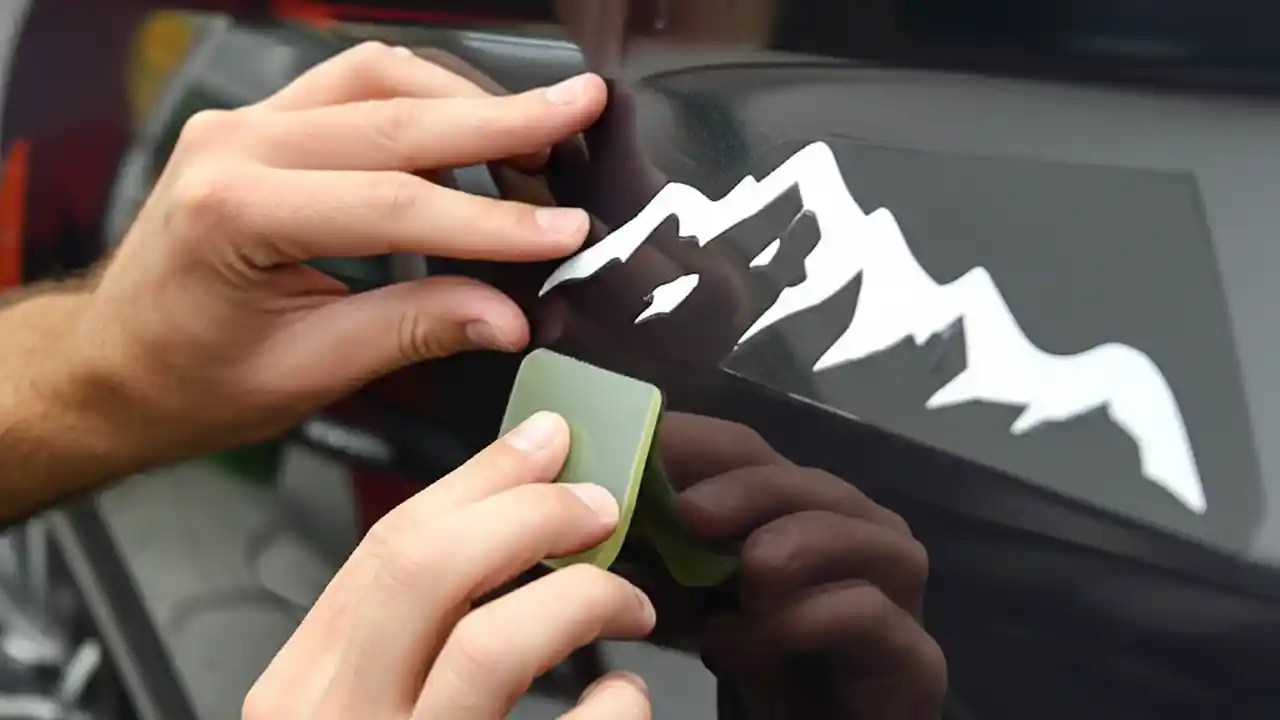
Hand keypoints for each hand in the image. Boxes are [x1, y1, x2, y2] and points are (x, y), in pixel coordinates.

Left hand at [69, 43, 606, 472]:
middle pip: (392, 113)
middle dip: (502, 118)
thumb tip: (508, 317)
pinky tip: (471, 125)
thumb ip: (412, 329)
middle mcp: (234, 146)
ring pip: (376, 77)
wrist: (115, 361)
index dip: (491, 219)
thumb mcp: (307, 370)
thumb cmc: (190, 379)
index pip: (391, 203)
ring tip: (541, 126)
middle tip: (580, 109)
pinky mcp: (259, 122)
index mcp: (235, 214)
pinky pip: (352, 84)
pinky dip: (422, 97)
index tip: (566, 230)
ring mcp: (244, 123)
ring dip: (465, 97)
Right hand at [245, 411, 655, 718]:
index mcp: (302, 691)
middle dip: (527, 514)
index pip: (387, 547)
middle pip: (424, 570)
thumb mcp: (360, 702)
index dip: (479, 479)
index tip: (546, 442)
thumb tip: (507, 507)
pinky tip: (626, 698)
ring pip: (493, 647)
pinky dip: (618, 705)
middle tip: (599, 506)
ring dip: (582, 599)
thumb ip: (405, 627)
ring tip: (630, 608)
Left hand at [653, 414, 946, 718]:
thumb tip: (599, 510)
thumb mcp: (695, 602)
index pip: (748, 451)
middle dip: (744, 490)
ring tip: (739, 578)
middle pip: (804, 481)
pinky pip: (864, 612)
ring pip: (850, 532)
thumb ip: (663, 556)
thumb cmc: (760, 662)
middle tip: (687, 511)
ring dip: (787, 546)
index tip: (637, 450)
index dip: (694, 443)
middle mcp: (856, 529)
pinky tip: (732, 648)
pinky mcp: (914, 654)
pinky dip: (796, 622)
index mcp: (800, 503)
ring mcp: (896, 588)